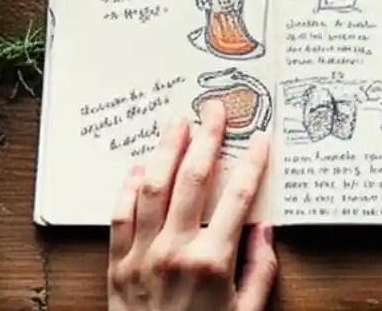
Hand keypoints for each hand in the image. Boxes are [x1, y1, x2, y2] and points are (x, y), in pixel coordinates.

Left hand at [108, 101, 276, 310]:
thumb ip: (259, 270)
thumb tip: (264, 229)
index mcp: (212, 262)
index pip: (238, 197)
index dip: (253, 163)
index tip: (263, 139)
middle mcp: (175, 251)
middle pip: (192, 179)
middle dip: (207, 139)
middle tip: (215, 110)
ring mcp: (142, 255)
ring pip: (152, 187)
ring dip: (166, 149)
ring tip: (177, 122)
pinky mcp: (117, 264)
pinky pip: (119, 215)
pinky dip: (127, 186)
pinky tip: (139, 166)